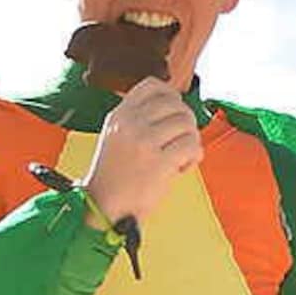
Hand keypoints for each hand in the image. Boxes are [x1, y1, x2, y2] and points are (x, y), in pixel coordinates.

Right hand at [84, 78, 202, 224]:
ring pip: (187, 122)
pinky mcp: (158, 162)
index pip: (152, 85)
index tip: (173, 115)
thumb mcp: (115, 138)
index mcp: (119, 115)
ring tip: (179, 158)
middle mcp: (130, 123)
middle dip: (186, 122)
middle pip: (176, 104)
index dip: (171, 96)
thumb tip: (176, 110)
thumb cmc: (113, 178)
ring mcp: (144, 141)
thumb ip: (138, 120)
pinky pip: (191, 145)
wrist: (102, 209)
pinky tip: (181, 169)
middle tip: (179, 142)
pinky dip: (193, 157)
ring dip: (190, 140)